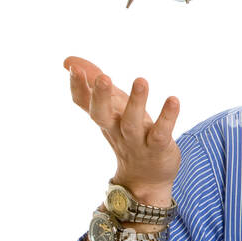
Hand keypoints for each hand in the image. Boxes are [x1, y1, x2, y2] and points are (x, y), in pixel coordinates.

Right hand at [64, 55, 180, 198]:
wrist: (145, 179)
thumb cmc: (127, 134)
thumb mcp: (111, 106)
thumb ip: (93, 84)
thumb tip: (68, 61)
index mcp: (104, 118)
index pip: (84, 103)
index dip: (77, 86)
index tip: (74, 68)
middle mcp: (116, 129)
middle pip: (101, 115)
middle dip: (101, 97)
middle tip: (102, 77)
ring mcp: (136, 140)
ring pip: (132, 123)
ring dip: (136, 102)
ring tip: (141, 80)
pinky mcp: (158, 147)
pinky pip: (160, 133)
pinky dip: (167, 117)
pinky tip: (173, 100)